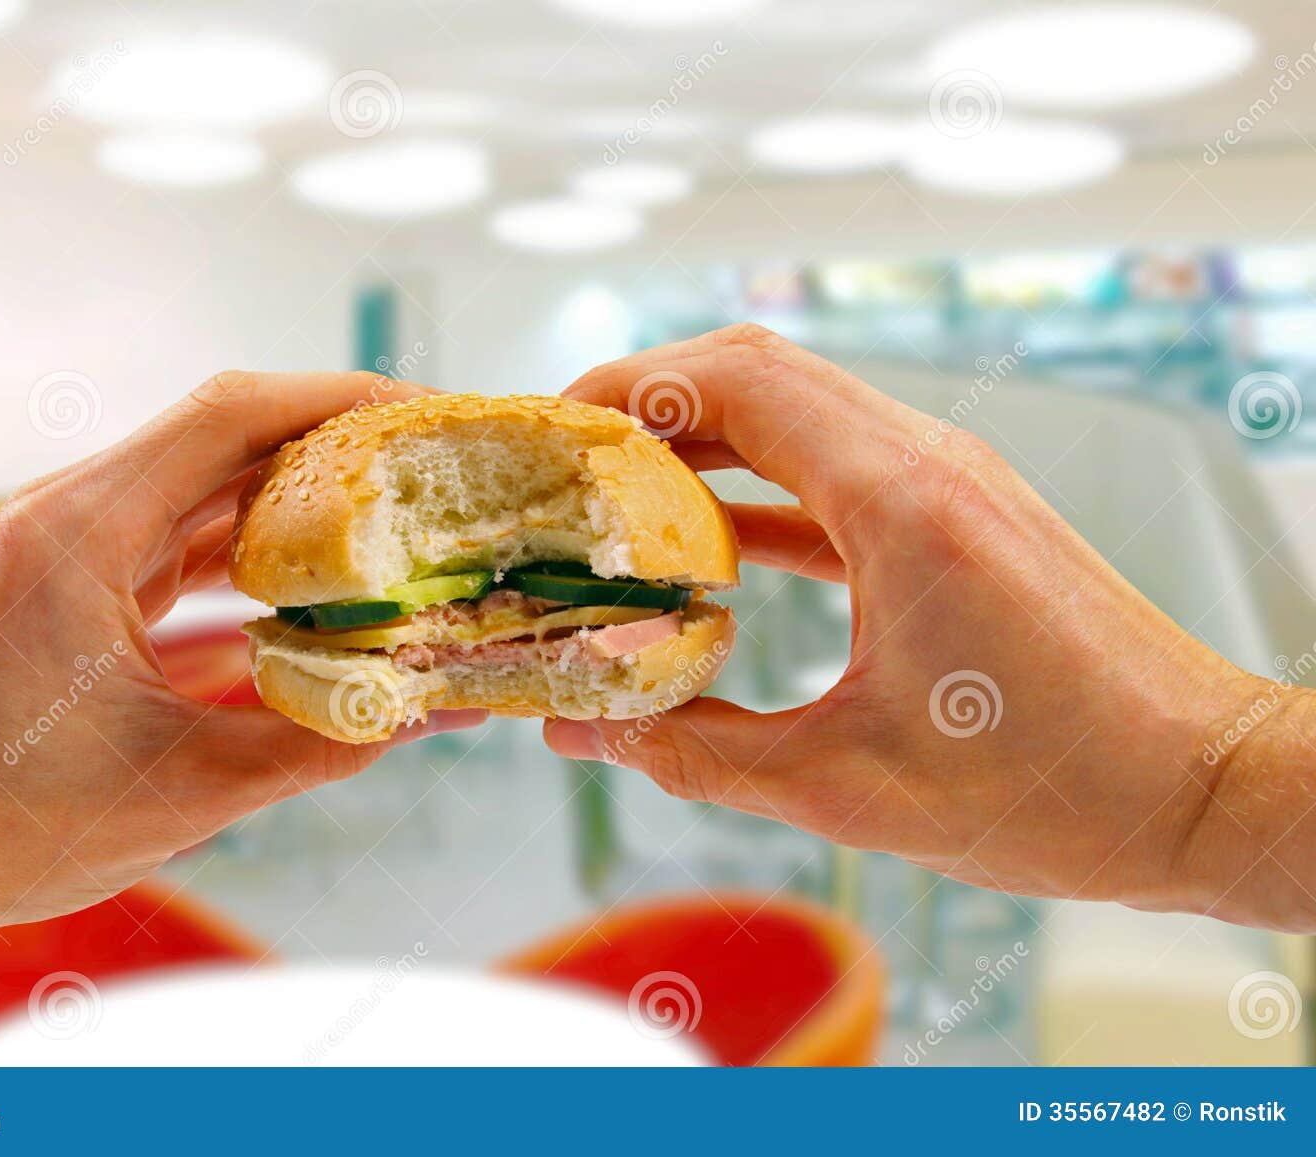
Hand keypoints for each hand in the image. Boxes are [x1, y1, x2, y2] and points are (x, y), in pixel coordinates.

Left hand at [0, 371, 483, 1008]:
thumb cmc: (8, 831)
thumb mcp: (192, 790)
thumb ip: (326, 742)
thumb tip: (440, 711)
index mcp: (80, 535)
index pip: (231, 416)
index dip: (341, 402)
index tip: (428, 419)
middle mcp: (64, 511)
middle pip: (223, 426)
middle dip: (334, 433)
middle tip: (432, 461)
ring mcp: (58, 538)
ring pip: (199, 470)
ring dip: (294, 478)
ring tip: (393, 501)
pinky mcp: (64, 573)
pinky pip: (172, 521)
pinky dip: (248, 529)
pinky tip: (313, 560)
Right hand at [545, 325, 1314, 930]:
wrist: (1204, 788)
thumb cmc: (1061, 790)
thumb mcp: (850, 786)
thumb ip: (696, 751)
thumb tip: (582, 727)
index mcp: (902, 504)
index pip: (737, 381)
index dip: (627, 390)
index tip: (552, 431)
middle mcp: (931, 465)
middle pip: (758, 371)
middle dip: (648, 402)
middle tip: (568, 463)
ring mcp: (954, 481)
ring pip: (800, 410)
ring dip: (704, 439)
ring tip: (619, 501)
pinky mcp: (964, 515)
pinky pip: (837, 467)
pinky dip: (761, 486)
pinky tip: (710, 544)